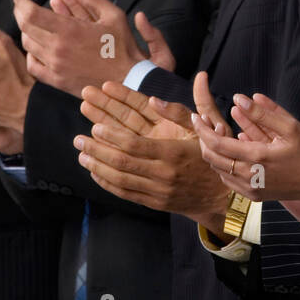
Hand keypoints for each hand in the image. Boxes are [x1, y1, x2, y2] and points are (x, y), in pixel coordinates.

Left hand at [12, 0, 175, 97]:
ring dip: (27, 31)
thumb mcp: (113, 16)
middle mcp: (57, 49)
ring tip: (33, 23)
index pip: (31, 13)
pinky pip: (33, 66)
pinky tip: (37, 47)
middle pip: (25, 27)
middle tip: (22, 5)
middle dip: (19, 12)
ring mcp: (55, 66)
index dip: (20, 0)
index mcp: (69, 30)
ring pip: (28, 45)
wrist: (128, 79)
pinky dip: (31, 54)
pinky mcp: (57, 81)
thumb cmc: (123, 47)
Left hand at [75, 79, 227, 230]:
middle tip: (78, 138)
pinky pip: (125, 193)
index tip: (95, 125)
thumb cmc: (211, 158)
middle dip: (96, 149)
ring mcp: (158, 191)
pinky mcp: (154, 203)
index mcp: (174, 152)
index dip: (112, 135)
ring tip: (81, 154)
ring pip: (120, 179)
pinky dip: (107, 183)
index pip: (135, 144)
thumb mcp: (204, 130)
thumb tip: (158, 96)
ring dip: (97, 166)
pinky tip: (94, 172)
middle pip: (122, 162)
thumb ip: (181, 111)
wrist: (222, 197)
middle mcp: (163, 173)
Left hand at [192, 92, 299, 204]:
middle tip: (203, 122)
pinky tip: (229, 152)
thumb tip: (237, 98)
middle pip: (211, 158)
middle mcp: (249, 176)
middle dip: (203, 139)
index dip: (203, 129)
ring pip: (217, 169)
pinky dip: (223, 164)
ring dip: (213, 151)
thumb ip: (262, 113)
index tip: (197, 116)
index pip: (217, 143)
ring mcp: (249, 189)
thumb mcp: (290, 127)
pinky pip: (228, 179)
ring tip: (216, 133)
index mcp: (257, 157)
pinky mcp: (252, 196)